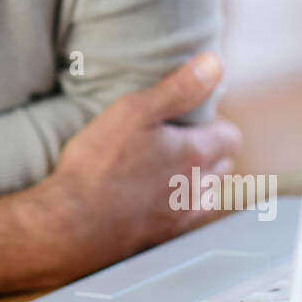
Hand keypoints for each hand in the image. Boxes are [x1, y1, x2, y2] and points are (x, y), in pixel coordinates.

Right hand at [31, 52, 241, 286]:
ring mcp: (181, 217)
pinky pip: (185, 217)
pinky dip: (177, 204)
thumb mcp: (133, 111)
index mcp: (195, 154)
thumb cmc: (98, 164)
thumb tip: (214, 64)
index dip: (213, 124)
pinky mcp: (163, 237)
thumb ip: (178, 88)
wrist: (71, 224)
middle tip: (172, 138)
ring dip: (194, 180)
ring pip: (205, 193)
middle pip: (222, 165)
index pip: (231, 136)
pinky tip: (149, 196)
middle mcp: (197, 188)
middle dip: (206, 150)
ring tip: (161, 167)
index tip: (187, 119)